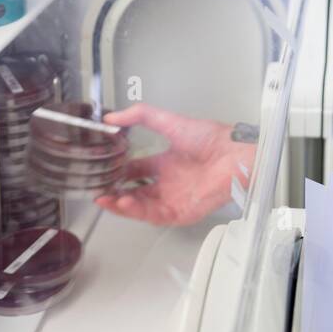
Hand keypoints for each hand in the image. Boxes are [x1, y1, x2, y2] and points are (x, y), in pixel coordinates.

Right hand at [94, 103, 254, 225]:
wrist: (234, 154)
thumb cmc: (208, 138)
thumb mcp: (169, 122)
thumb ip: (141, 116)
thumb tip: (111, 117)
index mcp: (167, 163)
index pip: (137, 171)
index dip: (119, 172)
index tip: (102, 169)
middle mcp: (169, 183)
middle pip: (136, 193)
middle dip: (116, 193)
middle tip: (98, 190)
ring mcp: (175, 199)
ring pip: (141, 207)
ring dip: (122, 204)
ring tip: (105, 199)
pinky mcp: (182, 212)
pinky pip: (155, 215)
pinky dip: (138, 211)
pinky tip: (124, 202)